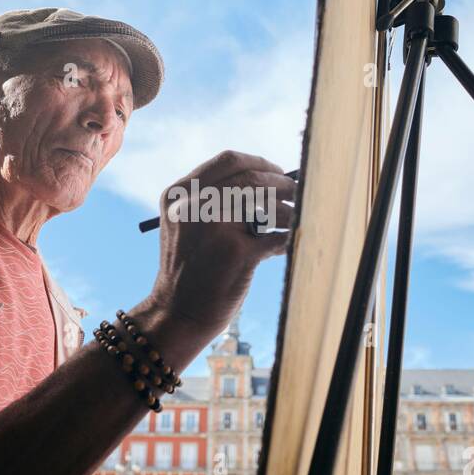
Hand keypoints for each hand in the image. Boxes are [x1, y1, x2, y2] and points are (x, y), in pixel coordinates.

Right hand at [146, 150, 294, 341]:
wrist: (177, 312)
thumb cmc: (189, 267)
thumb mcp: (184, 224)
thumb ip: (211, 200)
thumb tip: (268, 180)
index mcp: (179, 195)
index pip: (228, 162)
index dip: (259, 163)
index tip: (276, 171)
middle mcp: (195, 206)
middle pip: (252, 179)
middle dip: (281, 184)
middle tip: (296, 192)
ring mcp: (215, 228)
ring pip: (267, 204)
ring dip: (288, 210)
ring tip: (294, 217)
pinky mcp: (237, 253)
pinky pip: (276, 237)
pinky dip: (287, 237)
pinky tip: (289, 241)